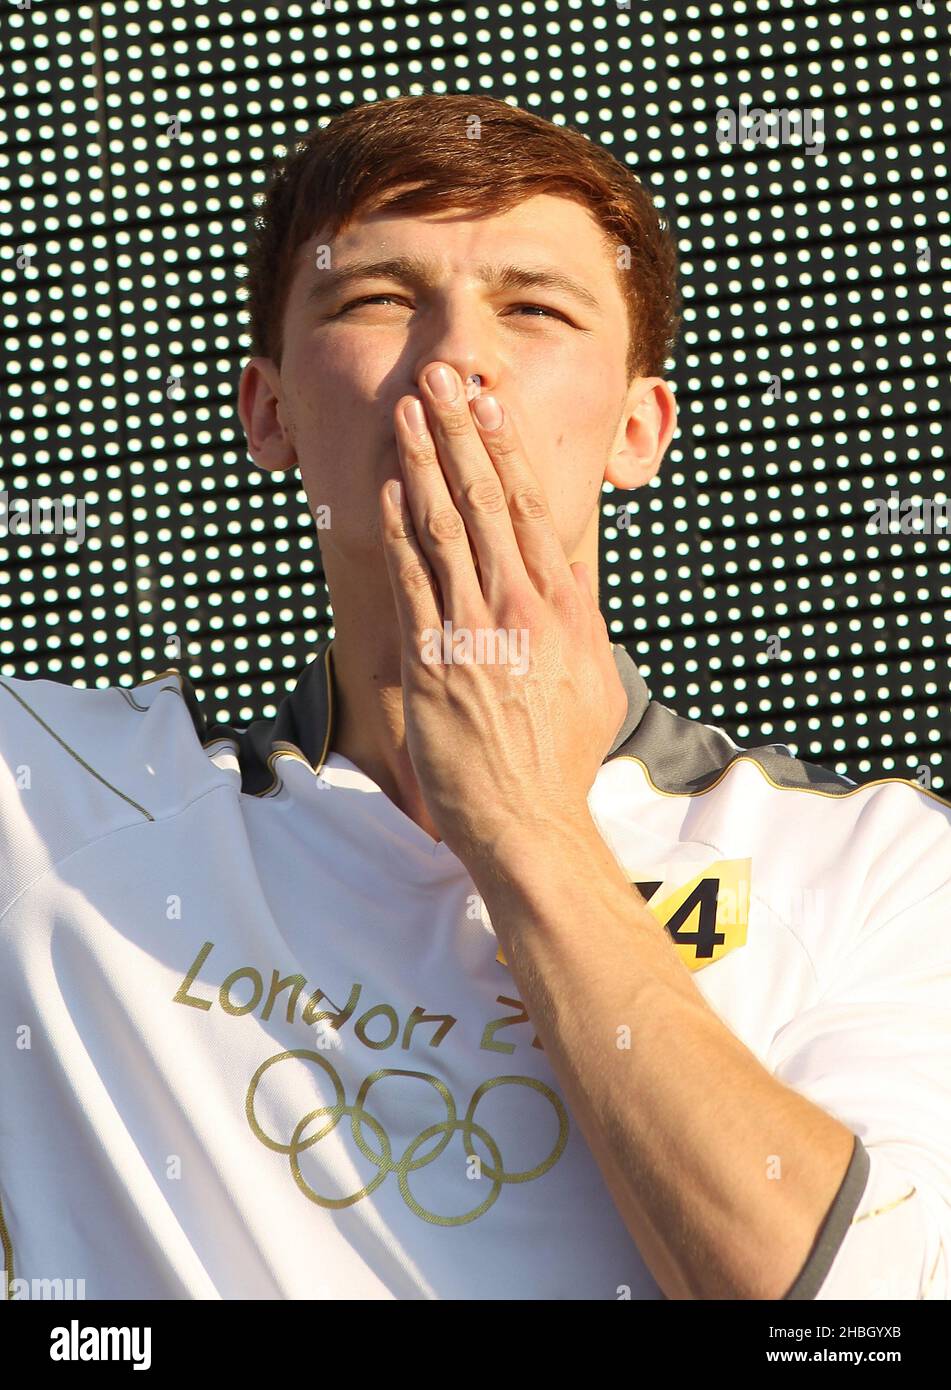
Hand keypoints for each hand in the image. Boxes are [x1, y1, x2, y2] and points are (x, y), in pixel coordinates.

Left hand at [379, 361, 627, 865]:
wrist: (529, 816)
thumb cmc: (563, 755)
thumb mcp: (595, 679)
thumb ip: (580, 622)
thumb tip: (567, 581)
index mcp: (563, 605)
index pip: (530, 509)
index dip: (505, 449)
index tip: (489, 404)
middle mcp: (521, 605)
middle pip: (486, 501)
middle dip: (462, 433)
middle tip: (442, 379)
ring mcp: (475, 629)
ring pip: (445, 526)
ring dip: (424, 463)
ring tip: (411, 412)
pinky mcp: (433, 658)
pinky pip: (413, 578)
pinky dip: (398, 528)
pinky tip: (388, 488)